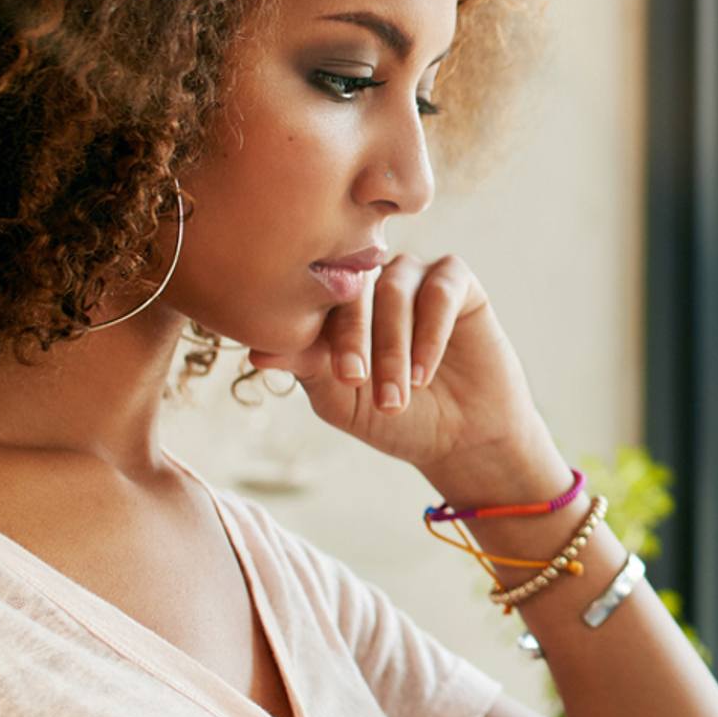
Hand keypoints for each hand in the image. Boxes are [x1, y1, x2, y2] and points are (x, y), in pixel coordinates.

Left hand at [245, 254, 556, 491]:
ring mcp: (414, 276)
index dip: (319, 334)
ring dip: (394, 345)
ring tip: (399, 394)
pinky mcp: (457, 280)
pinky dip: (431, 332)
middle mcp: (372, 281)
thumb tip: (255, 350)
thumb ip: (305, 367)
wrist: (462, 439)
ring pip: (395, 289)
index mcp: (336, 304)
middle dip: (355, 338)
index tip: (337, 377)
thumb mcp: (341, 400)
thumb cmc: (395, 419)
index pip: (316, 299)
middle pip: (354, 287)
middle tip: (358, 381)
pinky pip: (440, 288)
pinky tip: (424, 373)